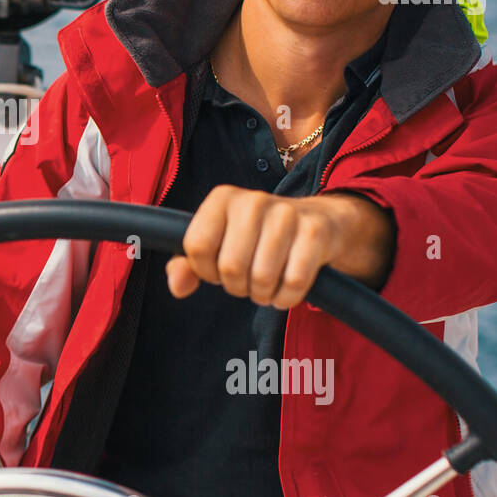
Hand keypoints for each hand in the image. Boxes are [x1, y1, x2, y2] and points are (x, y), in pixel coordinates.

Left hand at [164, 186, 395, 308]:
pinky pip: (293, 283)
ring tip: (267, 284)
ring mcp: (286, 214)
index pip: (197, 247)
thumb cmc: (257, 239)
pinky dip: (287, 297)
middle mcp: (252, 200)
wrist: (318, 223)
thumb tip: (177, 286)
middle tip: (248, 280)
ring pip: (261, 278)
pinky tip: (287, 289)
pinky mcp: (314, 232)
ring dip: (263, 294)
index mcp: (222, 198)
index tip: (219, 269)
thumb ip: (187, 266)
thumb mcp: (218, 246)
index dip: (206, 271)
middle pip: (230, 267)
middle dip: (237, 287)